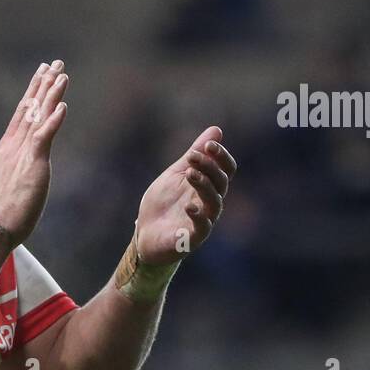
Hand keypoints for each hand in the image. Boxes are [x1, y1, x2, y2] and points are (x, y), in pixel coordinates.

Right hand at [0, 60, 69, 246]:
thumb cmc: (4, 212)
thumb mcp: (11, 182)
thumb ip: (17, 168)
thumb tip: (21, 166)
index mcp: (9, 149)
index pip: (23, 114)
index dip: (33, 93)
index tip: (42, 74)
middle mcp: (14, 145)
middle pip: (31, 108)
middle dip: (43, 84)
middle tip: (54, 63)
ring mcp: (22, 153)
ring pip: (38, 117)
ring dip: (50, 95)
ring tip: (61, 74)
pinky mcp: (32, 164)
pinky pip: (43, 138)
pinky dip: (53, 121)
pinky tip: (62, 106)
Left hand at [134, 127, 236, 265]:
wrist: (144, 234)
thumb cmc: (163, 204)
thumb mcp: (176, 175)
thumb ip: (194, 156)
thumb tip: (216, 130)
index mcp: (208, 186)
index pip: (226, 170)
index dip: (221, 156)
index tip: (209, 144)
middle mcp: (209, 203)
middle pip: (221, 183)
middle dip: (209, 166)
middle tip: (192, 156)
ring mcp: (203, 221)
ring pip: (214, 202)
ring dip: (204, 185)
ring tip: (190, 173)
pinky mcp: (191, 239)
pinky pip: (202, 228)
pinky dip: (199, 217)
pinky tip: (189, 206)